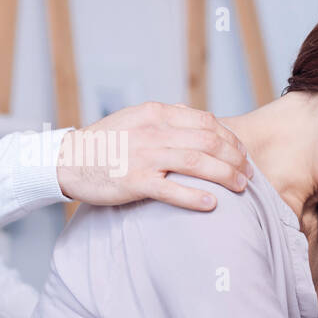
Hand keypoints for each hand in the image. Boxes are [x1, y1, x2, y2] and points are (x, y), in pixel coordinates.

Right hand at [56, 101, 254, 210]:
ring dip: (226, 175)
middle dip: (235, 157)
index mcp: (155, 113)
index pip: (205, 121)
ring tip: (241, 187)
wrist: (68, 160)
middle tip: (249, 172)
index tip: (242, 152)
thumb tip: (199, 119)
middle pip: (208, 141)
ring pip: (198, 163)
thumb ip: (165, 118)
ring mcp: (144, 156)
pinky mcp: (134, 182)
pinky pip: (172, 190)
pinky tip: (212, 203)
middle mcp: (152, 131)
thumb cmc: (105, 142)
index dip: (230, 137)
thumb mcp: (135, 118)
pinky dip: (195, 196)